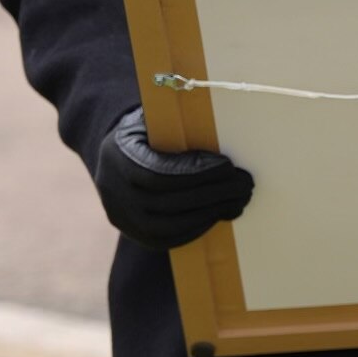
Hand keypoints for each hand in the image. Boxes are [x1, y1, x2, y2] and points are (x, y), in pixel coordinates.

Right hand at [92, 108, 253, 247]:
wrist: (116, 157)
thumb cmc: (146, 132)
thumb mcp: (153, 117)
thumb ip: (175, 121)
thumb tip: (215, 122)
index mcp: (118, 154)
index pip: (157, 173)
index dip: (195, 173)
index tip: (227, 167)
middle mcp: (113, 189)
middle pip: (166, 201)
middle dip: (212, 194)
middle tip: (244, 184)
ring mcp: (120, 214)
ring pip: (166, 225)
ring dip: (208, 214)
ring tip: (237, 201)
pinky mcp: (132, 231)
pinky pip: (165, 238)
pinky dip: (196, 229)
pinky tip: (218, 215)